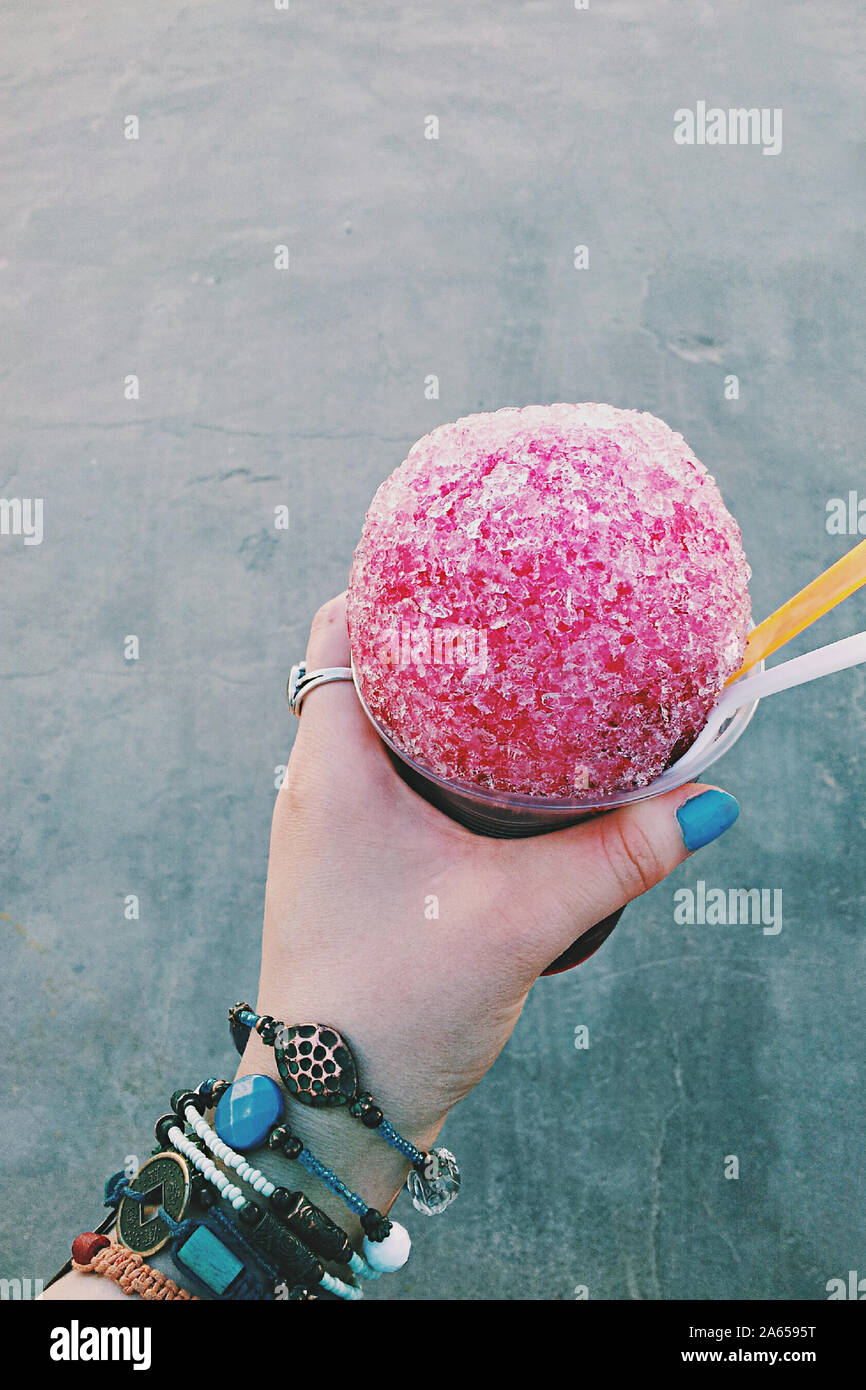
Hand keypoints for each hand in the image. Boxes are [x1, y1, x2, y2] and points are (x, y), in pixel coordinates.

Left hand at [242, 592, 738, 1212]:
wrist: (332, 1108)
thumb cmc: (395, 1006)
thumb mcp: (521, 920)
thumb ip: (616, 857)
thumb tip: (705, 805)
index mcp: (332, 768)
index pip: (339, 633)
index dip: (392, 589)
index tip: (464, 572)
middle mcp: (316, 785)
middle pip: (364, 671)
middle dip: (433, 642)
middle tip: (515, 625)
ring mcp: (327, 829)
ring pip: (378, 730)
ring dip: (436, 707)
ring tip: (515, 690)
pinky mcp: (349, 867)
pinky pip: (387, 784)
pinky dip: (436, 763)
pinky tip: (496, 781)